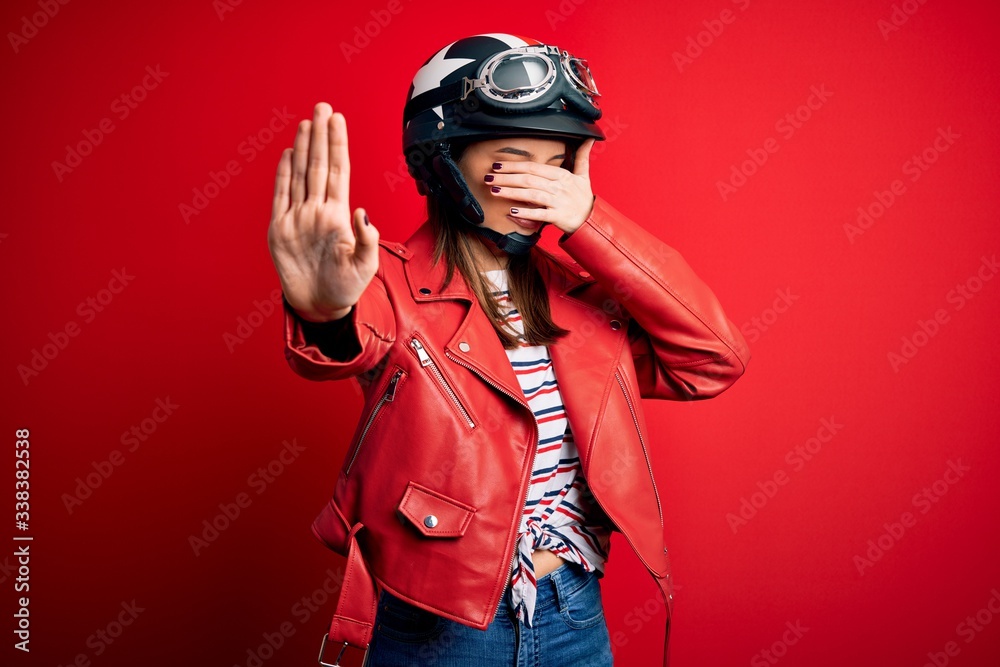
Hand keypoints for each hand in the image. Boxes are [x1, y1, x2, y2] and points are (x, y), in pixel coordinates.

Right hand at [267, 103, 378, 322]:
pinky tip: (288, 154)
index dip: (337, 145)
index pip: (338, 172)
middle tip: (323, 107)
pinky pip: (281, 196)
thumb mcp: (364, 267)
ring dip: (303, 148)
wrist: (320, 307)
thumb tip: (362, 212)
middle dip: (321, 136)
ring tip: (307, 123)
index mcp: (338, 216)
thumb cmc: (346, 288)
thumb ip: (367, 240)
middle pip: (319, 165)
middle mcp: (318, 211)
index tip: (338, 120)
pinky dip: (283, 175)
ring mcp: (298, 218)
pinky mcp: (280, 230)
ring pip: (300, 175)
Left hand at [487, 138, 596, 235]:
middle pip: (529, 179)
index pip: (534, 167)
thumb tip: (589, 139)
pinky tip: (512, 211)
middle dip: (507, 177)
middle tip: (489, 177)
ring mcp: (558, 202)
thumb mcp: (584, 175)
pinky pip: (539, 214)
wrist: (591, 221)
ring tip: (494, 191)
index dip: (515, 165)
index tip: (498, 165)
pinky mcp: (558, 217)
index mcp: (562, 175)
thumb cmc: (583, 198)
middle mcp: (559, 187)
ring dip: (511, 192)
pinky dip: (526, 212)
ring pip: (531, 194)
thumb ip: (582, 157)